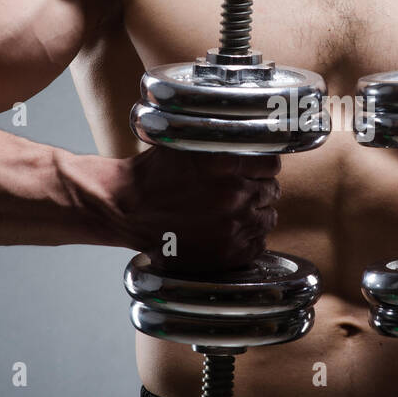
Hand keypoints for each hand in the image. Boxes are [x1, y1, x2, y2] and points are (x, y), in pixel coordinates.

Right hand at [104, 147, 279, 269]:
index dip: (262, 169)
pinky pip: (258, 245)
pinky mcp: (227, 253)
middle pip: (271, 192)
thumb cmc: (155, 173)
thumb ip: (224, 144)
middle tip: (239, 194)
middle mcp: (234, 195)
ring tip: (232, 215)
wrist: (126, 209)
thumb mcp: (190, 144)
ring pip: (267, 219)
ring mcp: (233, 227)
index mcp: (227, 163)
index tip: (253, 173)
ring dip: (255, 215)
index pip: (272, 165)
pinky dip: (248, 239)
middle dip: (258, 191)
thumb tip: (256, 143)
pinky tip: (229, 232)